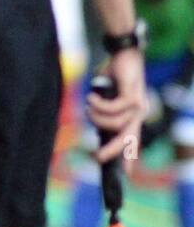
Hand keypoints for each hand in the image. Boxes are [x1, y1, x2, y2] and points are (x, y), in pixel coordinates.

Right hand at [87, 48, 147, 169]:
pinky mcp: (133, 96)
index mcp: (135, 114)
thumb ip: (104, 111)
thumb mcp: (107, 96)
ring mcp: (139, 105)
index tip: (127, 173)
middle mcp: (140, 112)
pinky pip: (112, 109)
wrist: (124, 52)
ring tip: (87, 105)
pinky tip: (91, 96)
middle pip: (127, 139)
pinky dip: (98, 105)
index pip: (134, 139)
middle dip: (112, 151)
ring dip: (96, 116)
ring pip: (115, 123)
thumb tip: (96, 125)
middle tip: (96, 157)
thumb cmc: (114, 73)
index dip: (130, 156)